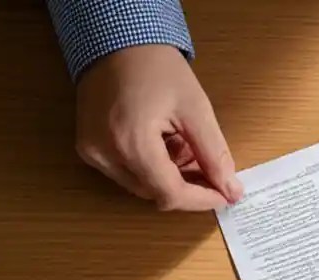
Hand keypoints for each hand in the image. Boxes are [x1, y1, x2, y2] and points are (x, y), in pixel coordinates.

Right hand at [75, 44, 242, 210]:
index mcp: (130, 142)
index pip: (170, 193)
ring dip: (167, 177)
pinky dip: (148, 168)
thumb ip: (214, 154)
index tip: (225, 194)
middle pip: (154, 193)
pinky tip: (162, 143)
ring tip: (183, 146)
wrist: (115, 41)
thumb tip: (231, 191)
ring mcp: (91, 153)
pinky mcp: (87, 148)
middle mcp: (104, 154)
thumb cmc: (156, 67)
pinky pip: (124, 173)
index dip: (201, 199)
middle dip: (186, 185)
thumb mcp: (195, 109)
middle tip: (209, 167)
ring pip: (139, 186)